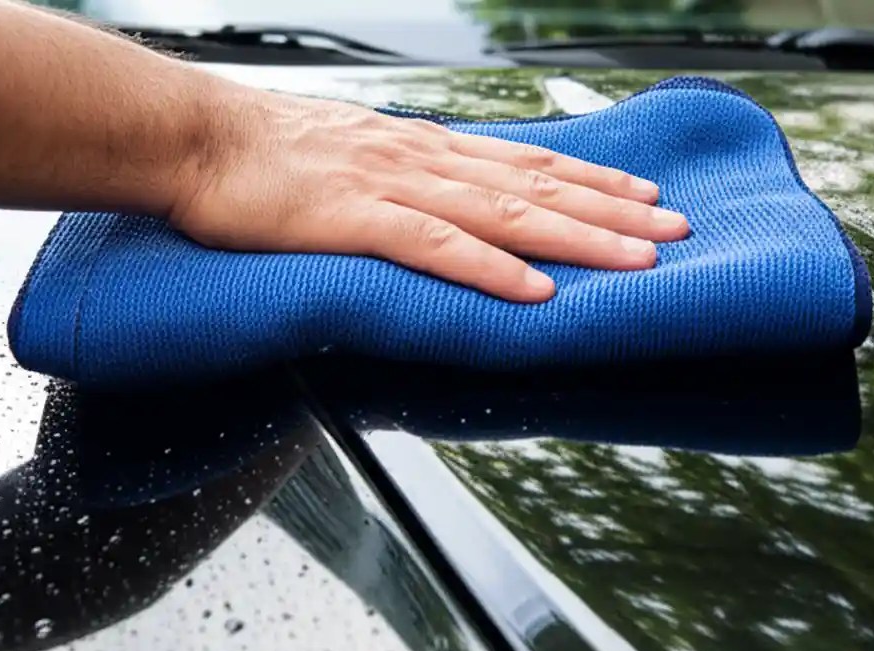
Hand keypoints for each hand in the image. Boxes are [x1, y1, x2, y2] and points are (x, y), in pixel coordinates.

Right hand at [168, 88, 689, 301]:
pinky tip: (535, 289)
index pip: (528, 163)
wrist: (195, 137)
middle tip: (678, 229)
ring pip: (505, 212)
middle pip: (537, 186)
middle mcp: (424, 159)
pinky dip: (490, 269)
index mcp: (424, 147)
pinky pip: (435, 246)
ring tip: (638, 259)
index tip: (647, 197)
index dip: (594, 182)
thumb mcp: (355, 154)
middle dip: (613, 211)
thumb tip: (452, 196)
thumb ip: (408, 176)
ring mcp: (393, 185)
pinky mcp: (355, 218)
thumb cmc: (268, 154)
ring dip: (577, 237)